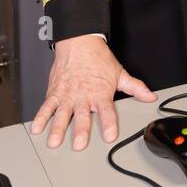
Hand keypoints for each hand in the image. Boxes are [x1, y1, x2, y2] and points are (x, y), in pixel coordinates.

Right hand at [30, 34, 155, 149]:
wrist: (79, 42)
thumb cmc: (98, 59)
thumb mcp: (119, 73)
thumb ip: (135, 87)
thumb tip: (149, 96)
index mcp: (100, 93)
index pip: (107, 111)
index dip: (109, 124)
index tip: (110, 136)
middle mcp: (83, 96)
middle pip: (82, 116)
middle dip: (80, 131)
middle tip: (79, 144)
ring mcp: (68, 95)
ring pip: (62, 114)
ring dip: (57, 128)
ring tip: (54, 141)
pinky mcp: (55, 92)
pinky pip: (47, 106)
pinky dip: (41, 117)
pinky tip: (37, 128)